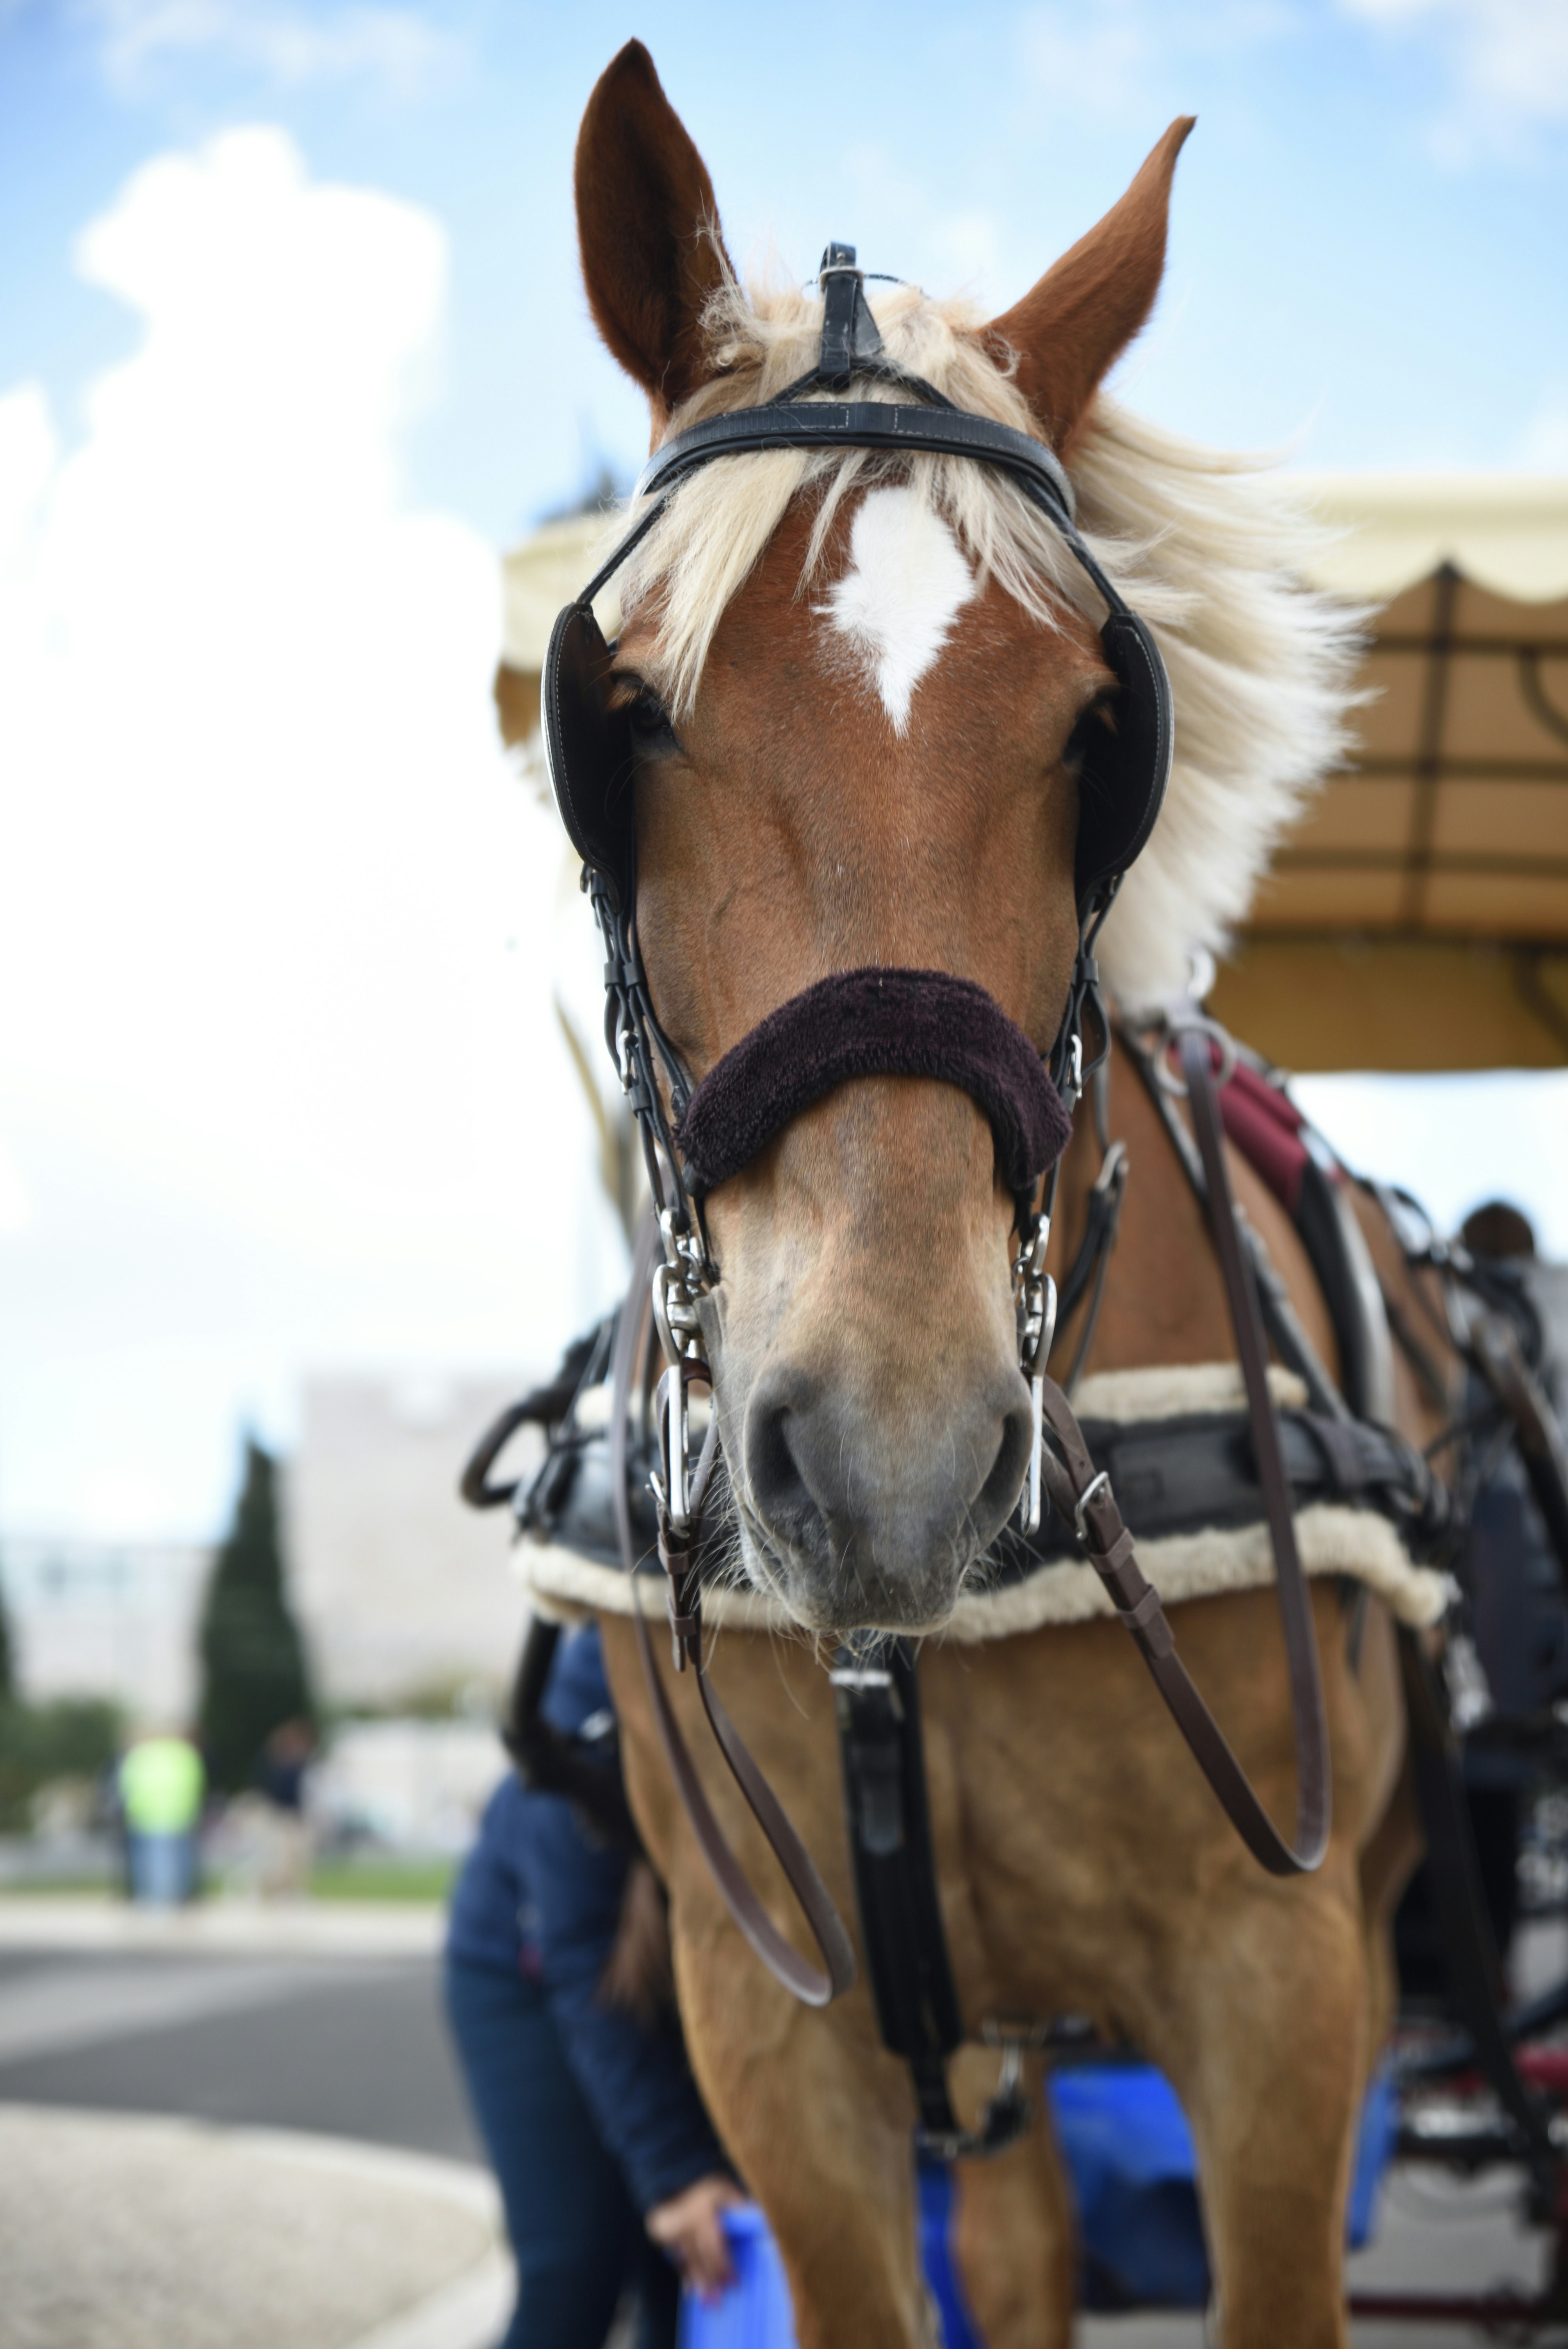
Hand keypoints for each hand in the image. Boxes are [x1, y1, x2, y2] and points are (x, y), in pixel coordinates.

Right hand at [646, 2173, 741, 2300]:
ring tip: (707, 2302)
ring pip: (686, 2262)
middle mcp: (684, 2225)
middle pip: (699, 2259)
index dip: (723, 2265)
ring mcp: (671, 2233)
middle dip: (710, 2281)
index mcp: (700, 2214)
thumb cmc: (707, 2188)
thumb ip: (738, 2206)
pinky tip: (690, 2291)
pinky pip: (676, 2260)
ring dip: (697, 2283)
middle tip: (719, 2303)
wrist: (675, 2180)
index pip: (713, 2245)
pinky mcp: (664, 2238)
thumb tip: (759, 2223)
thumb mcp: (725, 2189)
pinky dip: (685, 2274)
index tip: (733, 2283)